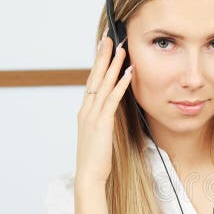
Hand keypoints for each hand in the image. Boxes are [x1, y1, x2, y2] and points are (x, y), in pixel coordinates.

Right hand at [74, 30, 132, 187]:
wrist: (89, 175)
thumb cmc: (96, 158)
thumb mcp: (99, 135)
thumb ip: (103, 121)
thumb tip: (111, 112)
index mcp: (85, 111)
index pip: (91, 82)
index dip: (98, 64)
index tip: (102, 48)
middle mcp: (86, 109)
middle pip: (95, 77)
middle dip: (103, 56)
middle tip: (109, 38)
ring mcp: (92, 115)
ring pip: (103, 84)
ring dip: (114, 65)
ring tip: (122, 49)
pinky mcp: (102, 122)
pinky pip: (113, 98)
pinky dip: (121, 83)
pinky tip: (129, 72)